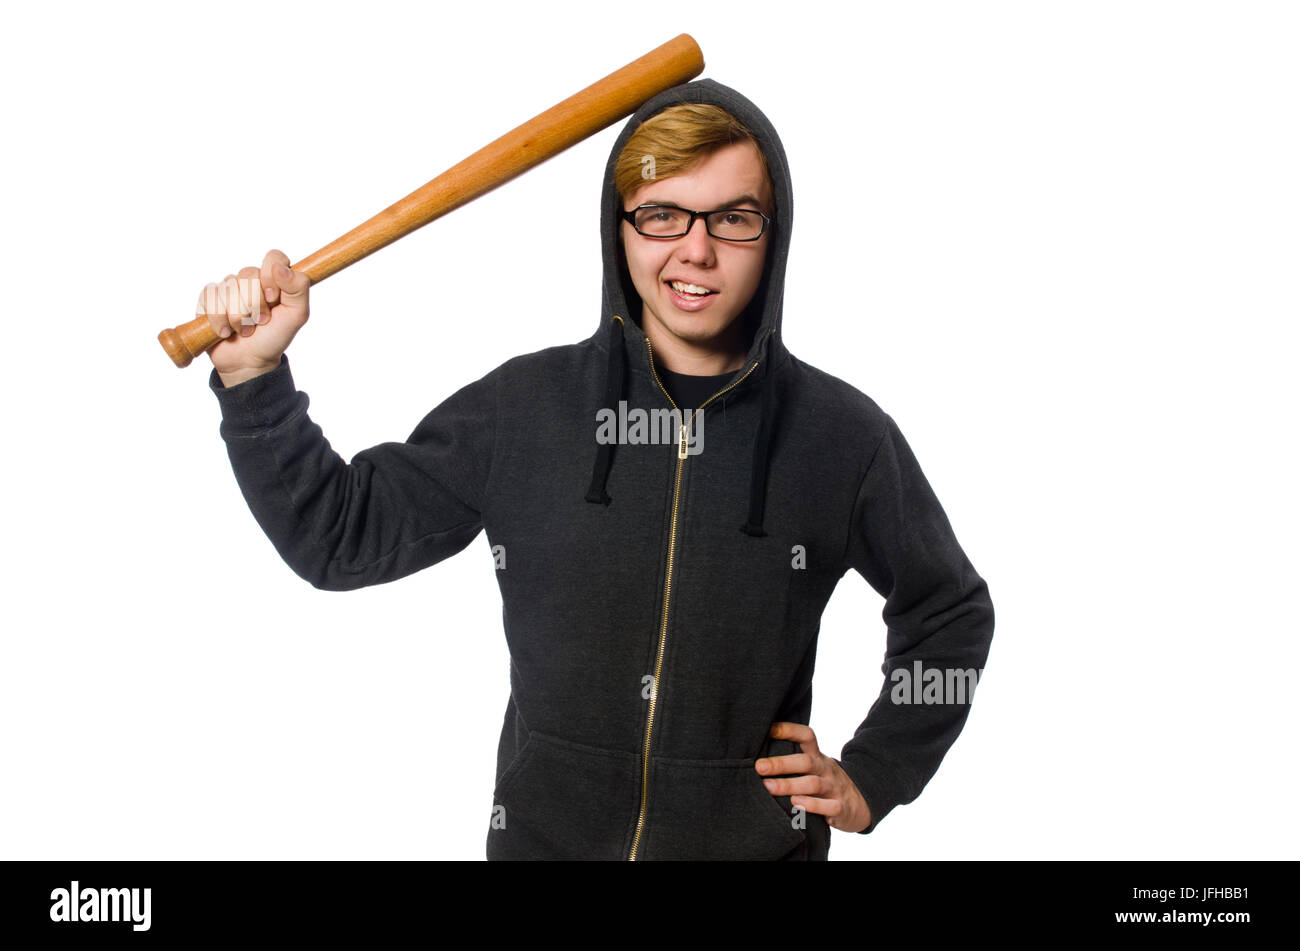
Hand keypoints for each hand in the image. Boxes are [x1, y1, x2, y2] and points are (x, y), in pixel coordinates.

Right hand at [200, 249, 310, 385]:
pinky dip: (219, 319)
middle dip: (254, 305)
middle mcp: (252, 280)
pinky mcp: (209, 298)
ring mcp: (229, 287)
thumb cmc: (274, 338)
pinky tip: (226, 331)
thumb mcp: (296, 316)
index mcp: (275, 279)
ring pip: (228, 288)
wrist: (249, 361)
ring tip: (244, 330)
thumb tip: (280, 267)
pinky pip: (209, 297)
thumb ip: (298, 289)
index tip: (272, 299)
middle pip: (248, 274)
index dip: (270, 277)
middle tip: (259, 322)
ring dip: (237, 317)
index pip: (274, 257)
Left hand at [755, 721, 872, 832]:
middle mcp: (826, 770)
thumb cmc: (827, 784)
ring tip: (769, 787)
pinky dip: (811, 805)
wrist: (862, 803)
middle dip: (781, 763)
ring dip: (789, 785)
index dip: (788, 730)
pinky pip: (829, 806)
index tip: (767, 729)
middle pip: (805, 761)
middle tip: (759, 767)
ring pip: (813, 784)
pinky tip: (795, 804)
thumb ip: (794, 762)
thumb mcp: (815, 768)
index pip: (806, 736)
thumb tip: (757, 758)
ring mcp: (834, 788)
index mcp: (818, 757)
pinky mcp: (841, 808)